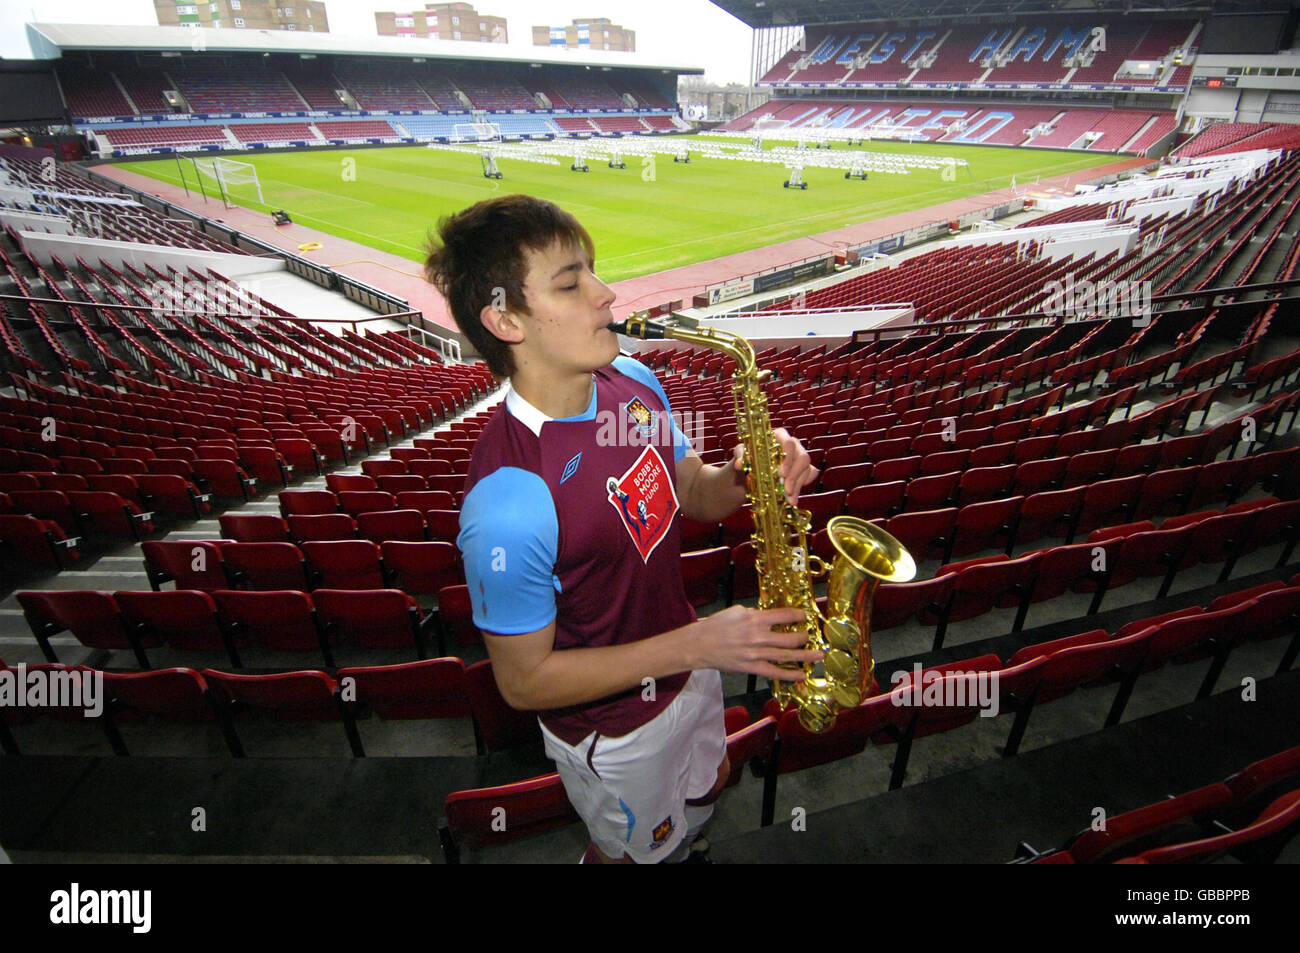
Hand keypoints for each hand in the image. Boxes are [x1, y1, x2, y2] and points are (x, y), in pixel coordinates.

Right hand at [690, 605, 823, 681]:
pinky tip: (801, 675)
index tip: (805, 616)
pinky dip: (790, 674)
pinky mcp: (751, 667)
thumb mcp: (735, 611)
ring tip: (818, 655)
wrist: (699, 645)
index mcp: (754, 618)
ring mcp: (756, 653)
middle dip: (804, 637)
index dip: (798, 615)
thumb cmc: (715, 626)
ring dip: (805, 656)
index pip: (784, 615)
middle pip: (790, 637)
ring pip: (786, 655)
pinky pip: (774, 672)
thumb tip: (767, 616)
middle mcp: (758, 636)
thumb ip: (754, 613)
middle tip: (810, 636)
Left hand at [732, 428, 818, 503]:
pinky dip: (801, 488)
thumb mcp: (742, 453)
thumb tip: (740, 464)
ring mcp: (799, 457)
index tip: (782, 473)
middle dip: (795, 475)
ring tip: (789, 499)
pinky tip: (792, 499)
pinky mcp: (803, 469)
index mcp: (779, 436)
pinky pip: (809, 476)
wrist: (751, 470)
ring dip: (798, 485)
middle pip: (802, 457)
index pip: (788, 443)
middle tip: (786, 490)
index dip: (788, 457)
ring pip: (806, 469)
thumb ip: (741, 455)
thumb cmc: (748, 456)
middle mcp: (793, 445)